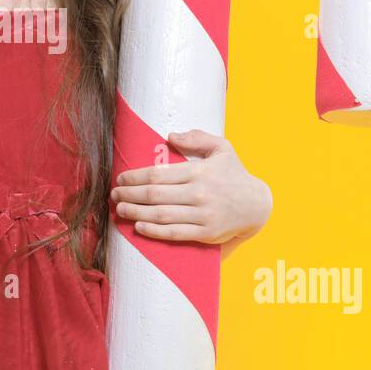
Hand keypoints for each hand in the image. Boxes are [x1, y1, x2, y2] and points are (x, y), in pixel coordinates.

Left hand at [110, 129, 271, 254]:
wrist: (257, 204)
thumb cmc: (234, 174)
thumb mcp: (222, 147)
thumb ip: (197, 138)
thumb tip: (170, 136)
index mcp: (199, 172)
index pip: (158, 174)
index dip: (135, 176)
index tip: (120, 177)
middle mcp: (199, 194)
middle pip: (154, 195)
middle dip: (129, 194)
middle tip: (113, 194)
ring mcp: (202, 215)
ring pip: (161, 215)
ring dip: (136, 213)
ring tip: (120, 209)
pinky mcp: (205, 233)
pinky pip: (175, 233)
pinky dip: (154, 231)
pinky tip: (139, 227)